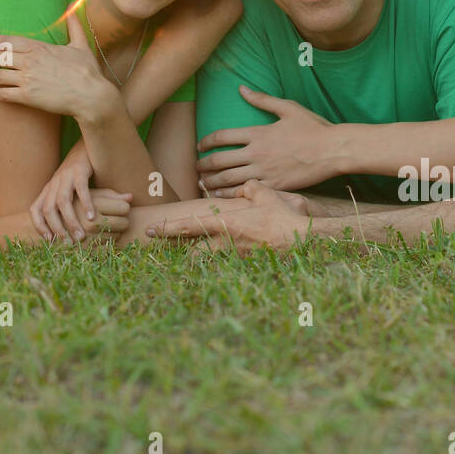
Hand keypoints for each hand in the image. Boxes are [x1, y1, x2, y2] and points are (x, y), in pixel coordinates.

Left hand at [0, 14, 109, 116]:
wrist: (91, 96)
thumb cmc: (87, 71)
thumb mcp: (81, 45)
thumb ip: (74, 26)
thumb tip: (72, 7)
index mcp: (39, 48)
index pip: (7, 41)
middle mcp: (29, 61)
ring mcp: (27, 79)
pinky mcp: (29, 97)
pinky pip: (7, 94)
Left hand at [30, 140, 95, 240]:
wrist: (87, 147)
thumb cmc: (79, 174)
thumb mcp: (67, 190)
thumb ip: (65, 206)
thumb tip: (65, 230)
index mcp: (48, 189)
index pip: (35, 209)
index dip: (39, 226)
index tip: (49, 240)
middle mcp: (54, 183)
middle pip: (48, 209)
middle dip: (57, 228)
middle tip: (69, 243)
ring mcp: (65, 176)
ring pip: (62, 201)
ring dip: (70, 220)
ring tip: (81, 235)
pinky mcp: (79, 170)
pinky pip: (80, 188)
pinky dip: (85, 204)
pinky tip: (92, 217)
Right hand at [69, 188, 131, 244]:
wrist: (53, 221)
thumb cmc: (77, 203)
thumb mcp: (92, 195)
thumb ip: (112, 195)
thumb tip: (131, 197)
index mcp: (94, 205)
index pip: (125, 207)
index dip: (122, 207)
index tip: (116, 206)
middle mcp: (93, 222)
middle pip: (125, 222)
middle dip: (121, 220)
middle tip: (113, 217)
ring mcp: (91, 238)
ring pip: (119, 236)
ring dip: (115, 232)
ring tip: (104, 226)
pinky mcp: (88, 250)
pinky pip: (110, 248)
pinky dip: (107, 243)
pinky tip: (99, 236)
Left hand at [147, 180, 312, 251]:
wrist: (302, 240)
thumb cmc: (282, 216)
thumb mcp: (264, 193)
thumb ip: (247, 188)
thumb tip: (240, 187)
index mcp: (225, 224)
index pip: (189, 226)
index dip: (168, 228)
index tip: (151, 229)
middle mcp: (226, 243)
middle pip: (191, 251)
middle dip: (176, 250)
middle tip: (159, 245)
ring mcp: (235, 257)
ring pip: (207, 260)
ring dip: (195, 258)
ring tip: (181, 256)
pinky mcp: (246, 265)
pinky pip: (226, 263)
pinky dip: (218, 262)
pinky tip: (215, 260)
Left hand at [197, 87, 338, 193]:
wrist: (332, 150)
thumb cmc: (312, 127)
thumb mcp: (288, 108)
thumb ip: (262, 99)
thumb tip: (242, 88)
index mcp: (258, 133)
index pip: (222, 136)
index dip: (206, 141)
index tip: (200, 145)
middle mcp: (257, 153)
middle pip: (220, 160)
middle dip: (203, 165)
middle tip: (196, 167)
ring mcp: (265, 171)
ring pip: (229, 179)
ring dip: (211, 181)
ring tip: (202, 182)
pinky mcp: (274, 186)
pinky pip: (245, 192)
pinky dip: (229, 194)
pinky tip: (220, 195)